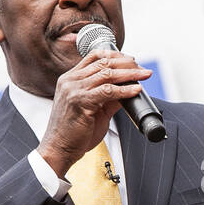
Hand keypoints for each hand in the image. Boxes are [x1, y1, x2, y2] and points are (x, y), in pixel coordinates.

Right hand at [38, 52, 151, 178]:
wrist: (59, 149)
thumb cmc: (74, 132)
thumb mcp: (93, 109)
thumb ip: (108, 97)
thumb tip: (128, 89)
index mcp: (70, 79)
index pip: (93, 57)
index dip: (114, 55)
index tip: (130, 60)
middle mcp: (70, 81)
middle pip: (103, 62)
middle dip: (126, 63)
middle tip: (142, 68)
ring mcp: (74, 90)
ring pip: (107, 74)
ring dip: (130, 73)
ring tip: (144, 74)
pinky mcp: (80, 102)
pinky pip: (107, 91)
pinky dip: (125, 89)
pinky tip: (136, 90)